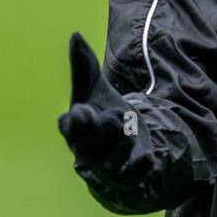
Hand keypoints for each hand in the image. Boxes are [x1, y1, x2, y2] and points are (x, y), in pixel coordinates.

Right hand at [57, 32, 154, 182]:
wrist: (128, 138)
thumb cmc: (104, 111)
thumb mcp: (96, 88)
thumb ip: (84, 65)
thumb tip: (75, 36)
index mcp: (74, 130)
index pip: (69, 129)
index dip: (76, 122)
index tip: (85, 112)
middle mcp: (84, 153)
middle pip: (90, 146)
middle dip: (111, 126)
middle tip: (121, 115)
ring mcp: (102, 170)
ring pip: (110, 162)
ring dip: (126, 142)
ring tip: (131, 131)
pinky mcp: (124, 180)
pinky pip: (131, 177)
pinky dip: (140, 165)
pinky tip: (147, 155)